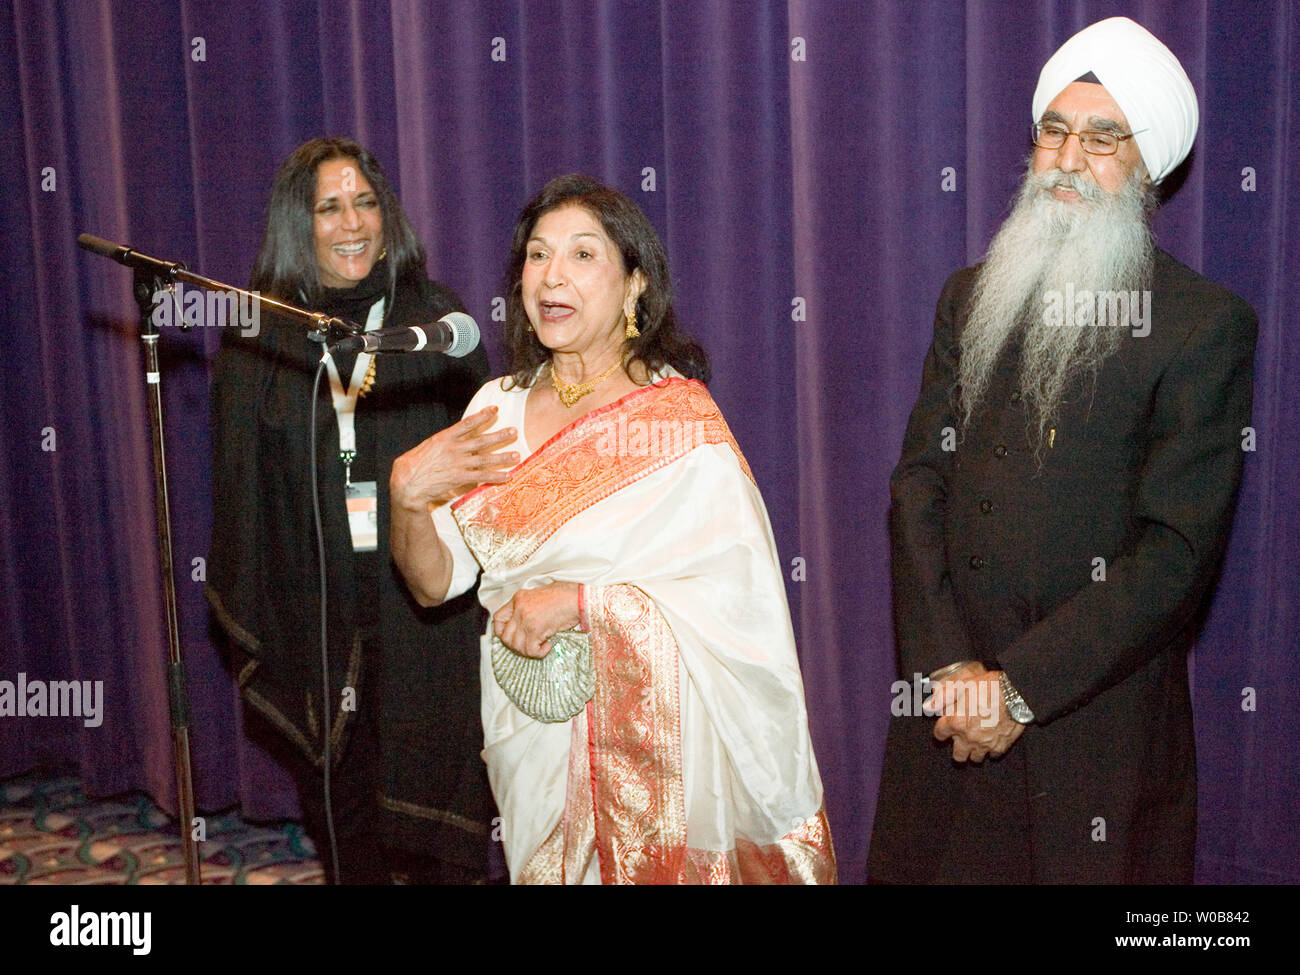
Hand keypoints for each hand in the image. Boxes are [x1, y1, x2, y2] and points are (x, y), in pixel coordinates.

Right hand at [391, 407, 518, 511]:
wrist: (407, 481)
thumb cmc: (414, 464)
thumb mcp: (428, 446)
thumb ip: (444, 442)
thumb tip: (457, 438)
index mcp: (444, 437)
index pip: (467, 423)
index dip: (482, 416)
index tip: (495, 410)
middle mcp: (454, 448)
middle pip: (482, 440)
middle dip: (499, 435)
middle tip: (514, 431)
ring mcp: (458, 463)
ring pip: (485, 458)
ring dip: (502, 457)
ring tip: (517, 455)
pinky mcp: (459, 478)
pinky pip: (482, 476)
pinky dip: (496, 476)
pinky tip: (507, 475)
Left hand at [493, 583, 581, 658]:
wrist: (578, 599)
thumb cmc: (564, 597)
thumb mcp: (539, 597)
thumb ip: (527, 608)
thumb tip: (520, 627)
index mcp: (518, 598)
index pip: (498, 618)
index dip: (501, 632)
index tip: (511, 638)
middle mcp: (519, 607)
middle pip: (504, 635)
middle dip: (515, 645)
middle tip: (529, 645)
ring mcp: (526, 618)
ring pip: (516, 645)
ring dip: (527, 650)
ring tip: (540, 646)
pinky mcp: (535, 628)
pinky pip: (530, 649)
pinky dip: (538, 652)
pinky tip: (548, 645)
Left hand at [926, 662, 1025, 762]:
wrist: (1015, 693)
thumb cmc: (988, 687)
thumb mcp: (961, 685)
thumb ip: (943, 698)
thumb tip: (927, 707)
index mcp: (956, 722)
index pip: (940, 735)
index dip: (941, 731)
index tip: (945, 728)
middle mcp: (969, 737)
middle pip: (958, 756)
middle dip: (957, 749)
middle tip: (961, 740)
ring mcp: (985, 744)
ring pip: (975, 758)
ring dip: (973, 751)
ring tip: (976, 742)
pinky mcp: (1000, 746)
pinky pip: (992, 755)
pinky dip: (990, 750)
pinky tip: (991, 740)